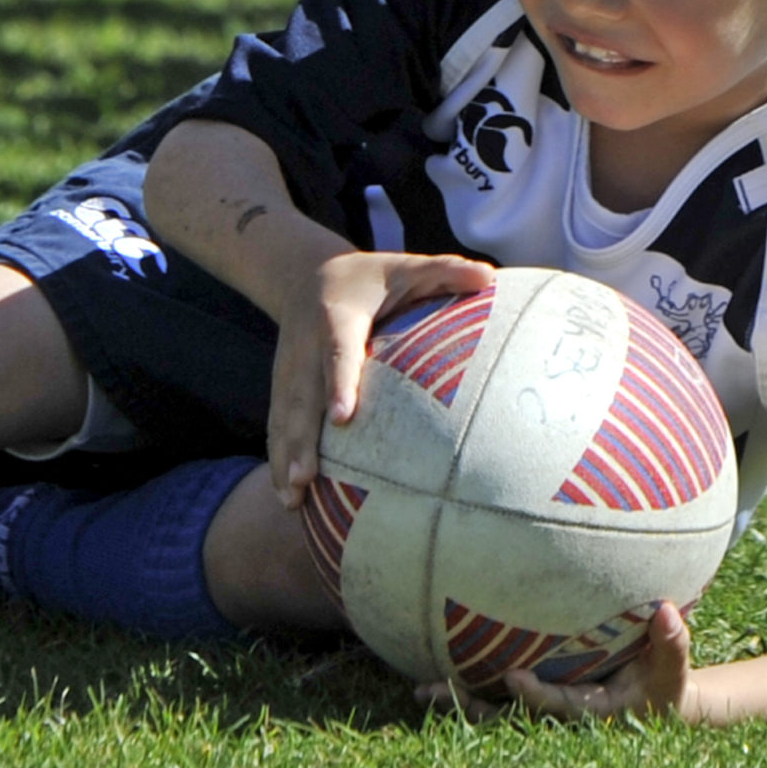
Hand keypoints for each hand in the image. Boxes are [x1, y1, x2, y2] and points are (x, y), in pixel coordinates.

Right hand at [266, 250, 493, 503]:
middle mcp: (305, 346)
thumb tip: (489, 277)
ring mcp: (288, 369)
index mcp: (336, 317)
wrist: (303, 274)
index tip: (342, 417)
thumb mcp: (404, 267)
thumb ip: (443, 271)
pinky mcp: (281, 386)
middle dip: (301, 440)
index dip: (338, 383)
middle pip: (301, 397)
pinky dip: (279, 459)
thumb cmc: (370, 278)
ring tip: (292, 500)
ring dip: (285, 458)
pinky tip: (286, 497)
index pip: (338, 352)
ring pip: (284, 417)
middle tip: (305, 479)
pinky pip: (277, 425)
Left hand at [418, 603, 694, 722]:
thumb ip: (672, 644)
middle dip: (477, 707)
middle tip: (441, 691)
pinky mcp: (530, 700)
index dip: (536, 697)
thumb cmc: (661, 683)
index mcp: (592, 714)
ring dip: (459, 703)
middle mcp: (559, 717)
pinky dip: (463, 691)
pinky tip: (426, 681)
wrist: (651, 704)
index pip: (560, 707)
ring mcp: (542, 711)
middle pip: (513, 718)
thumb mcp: (671, 670)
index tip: (512, 678)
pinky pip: (491, 699)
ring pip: (494, 713)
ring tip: (420, 693)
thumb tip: (668, 611)